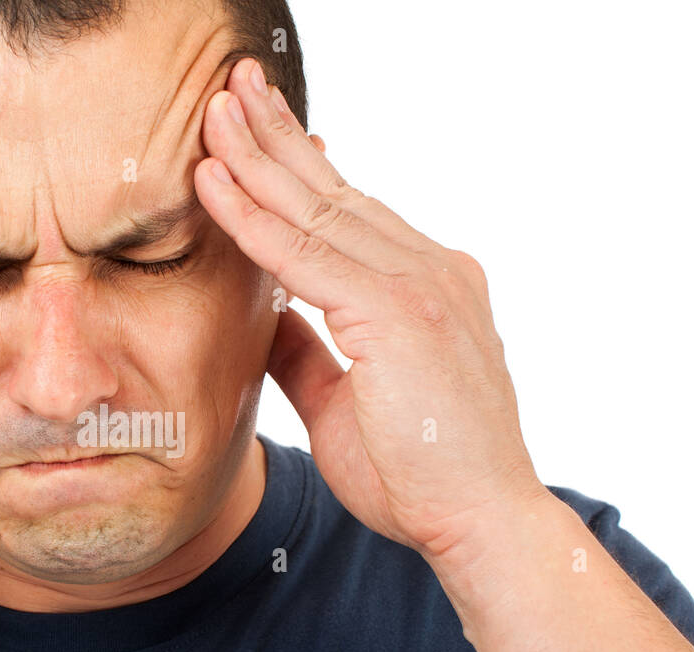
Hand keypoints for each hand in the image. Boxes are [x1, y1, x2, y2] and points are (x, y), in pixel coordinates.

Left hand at [195, 58, 549, 557]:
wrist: (481, 523)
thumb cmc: (421, 477)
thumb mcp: (345, 405)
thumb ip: (309, 354)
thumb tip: (269, 317)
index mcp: (427, 286)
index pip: (350, 214)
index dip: (298, 171)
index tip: (256, 137)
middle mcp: (430, 269)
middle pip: (335, 191)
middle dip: (277, 138)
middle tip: (231, 88)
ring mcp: (420, 284)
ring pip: (317, 207)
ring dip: (256, 157)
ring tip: (213, 109)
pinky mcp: (399, 311)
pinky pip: (304, 253)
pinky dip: (253, 217)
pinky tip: (213, 181)